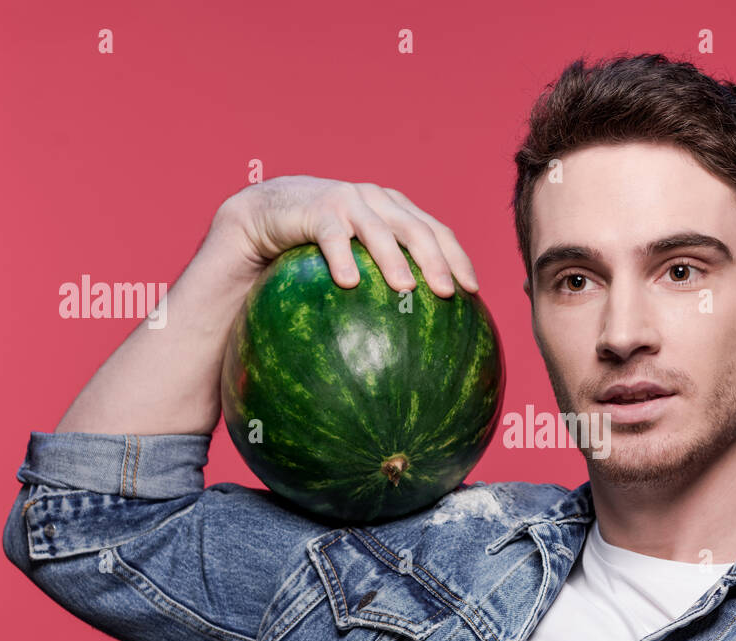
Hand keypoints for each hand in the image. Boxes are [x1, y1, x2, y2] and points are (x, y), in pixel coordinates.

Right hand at [210, 175, 479, 298]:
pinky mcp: (313, 208)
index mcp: (394, 211)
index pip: (436, 231)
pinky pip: (331, 234)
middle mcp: (376, 201)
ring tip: (406, 289)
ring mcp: (345, 200)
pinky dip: (342, 257)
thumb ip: (381, 285)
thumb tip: (411, 345)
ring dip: (394, 259)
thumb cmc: (315, 251)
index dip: (457, 257)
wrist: (262, 219)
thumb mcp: (355, 262)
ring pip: (379, 230)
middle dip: (436, 260)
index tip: (472, 291)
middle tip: (448, 293)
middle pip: (416, 228)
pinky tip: (350, 283)